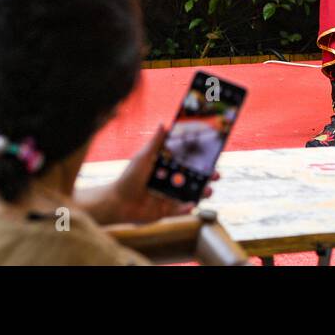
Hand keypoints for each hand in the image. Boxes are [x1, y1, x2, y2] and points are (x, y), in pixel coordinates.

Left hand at [75, 124, 216, 225]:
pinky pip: (180, 210)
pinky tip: (192, 205)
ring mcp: (170, 197)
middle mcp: (171, 183)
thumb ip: (155, 143)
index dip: (201, 161)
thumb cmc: (129, 178)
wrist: (117, 202)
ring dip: (202, 193)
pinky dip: (187, 208)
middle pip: (194, 179)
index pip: (188, 163)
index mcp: (167, 169)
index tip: (213, 156)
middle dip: (208, 177)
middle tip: (217, 174)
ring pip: (191, 195)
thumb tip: (163, 123)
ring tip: (208, 190)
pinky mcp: (166, 211)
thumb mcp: (143, 158)